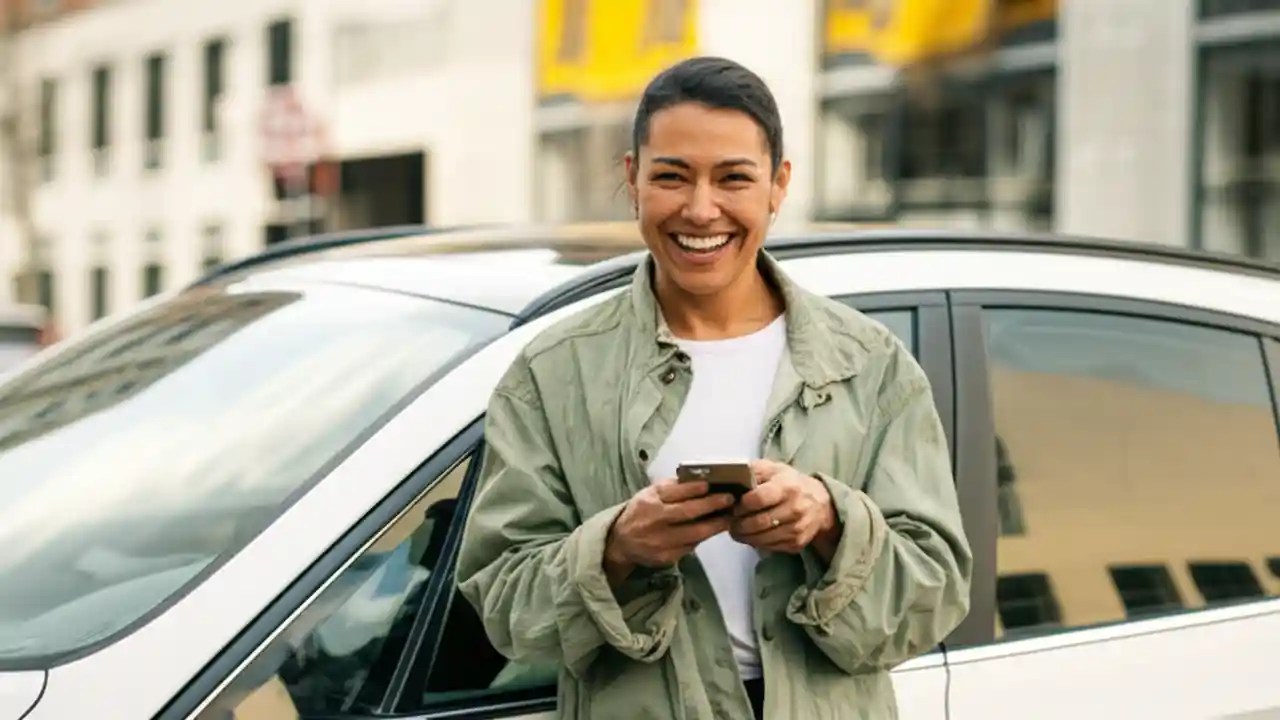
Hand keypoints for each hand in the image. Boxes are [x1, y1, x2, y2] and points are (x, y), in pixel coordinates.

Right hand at [604, 479, 734, 585]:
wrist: (621, 541)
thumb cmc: (641, 512)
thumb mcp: (650, 494)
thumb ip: (672, 487)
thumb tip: (700, 479)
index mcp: (650, 501)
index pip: (675, 492)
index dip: (696, 489)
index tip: (713, 485)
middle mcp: (654, 521)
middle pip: (688, 512)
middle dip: (712, 505)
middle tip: (730, 499)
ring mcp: (660, 541)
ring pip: (694, 533)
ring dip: (715, 525)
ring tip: (729, 517)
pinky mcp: (666, 557)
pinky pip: (691, 546)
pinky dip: (704, 538)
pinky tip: (713, 531)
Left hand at [730, 459, 839, 556]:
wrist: (819, 503)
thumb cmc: (790, 483)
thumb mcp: (773, 469)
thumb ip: (752, 471)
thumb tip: (730, 479)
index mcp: (787, 487)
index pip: (758, 498)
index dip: (742, 504)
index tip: (734, 505)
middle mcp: (795, 509)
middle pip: (759, 522)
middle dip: (738, 524)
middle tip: (730, 522)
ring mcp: (797, 529)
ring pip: (762, 538)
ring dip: (744, 536)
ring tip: (736, 530)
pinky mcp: (797, 544)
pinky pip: (770, 547)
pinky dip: (756, 543)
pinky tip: (751, 535)